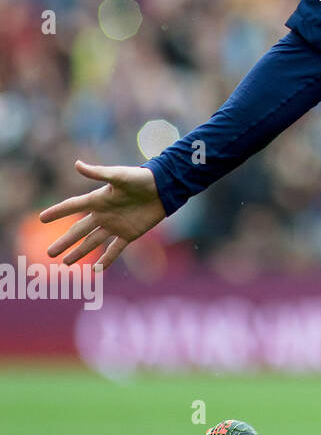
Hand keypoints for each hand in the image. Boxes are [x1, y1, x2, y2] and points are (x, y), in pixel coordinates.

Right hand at [41, 161, 166, 269]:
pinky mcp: (129, 234)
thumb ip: (99, 173)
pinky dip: (106, 260)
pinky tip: (97, 270)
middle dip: (64, 241)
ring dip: (79, 252)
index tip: (41, 218)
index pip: (72, 206)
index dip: (57, 212)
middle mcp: (103, 214)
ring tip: (65, 263)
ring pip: (93, 242)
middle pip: (79, 230)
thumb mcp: (119, 175)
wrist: (164, 188)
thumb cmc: (141, 178)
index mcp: (98, 199)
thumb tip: (77, 164)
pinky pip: (115, 249)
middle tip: (49, 252)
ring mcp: (115, 225)